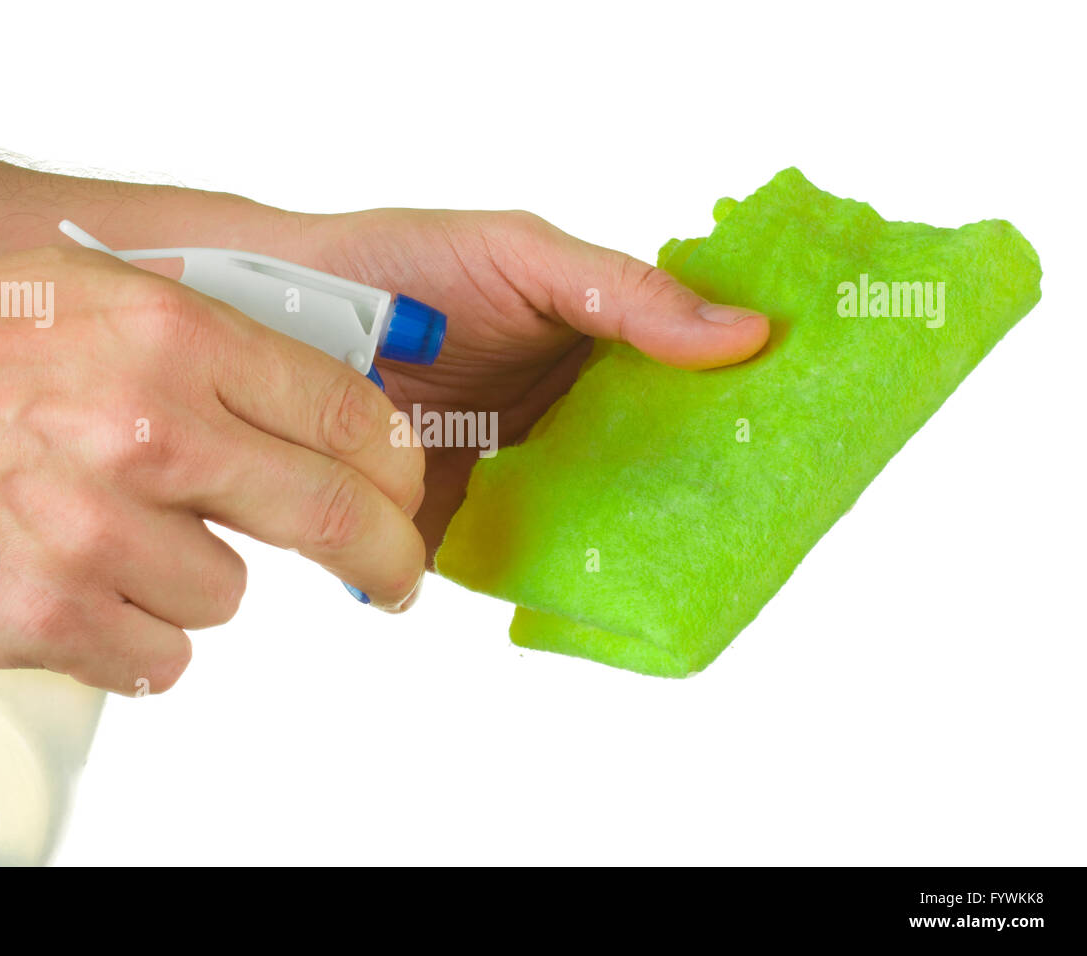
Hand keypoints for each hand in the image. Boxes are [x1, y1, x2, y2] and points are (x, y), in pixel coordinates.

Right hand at [0, 247, 425, 692]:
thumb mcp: (109, 296)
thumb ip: (219, 348)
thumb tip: (325, 405)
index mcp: (177, 339)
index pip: (349, 414)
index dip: (396, 467)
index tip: (402, 495)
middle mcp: (150, 431)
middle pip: (331, 516)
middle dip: (383, 558)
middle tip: (392, 578)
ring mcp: (99, 531)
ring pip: (230, 596)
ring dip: (195, 581)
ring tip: (116, 536)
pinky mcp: (50, 615)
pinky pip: (161, 657)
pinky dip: (138, 635)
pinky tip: (84, 584)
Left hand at [295, 209, 770, 551]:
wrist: (286, 309)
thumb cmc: (405, 263)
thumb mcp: (523, 255)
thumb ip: (623, 292)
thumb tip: (744, 331)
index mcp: (592, 356)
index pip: (686, 393)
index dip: (740, 417)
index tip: (800, 441)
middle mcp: (562, 425)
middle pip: (651, 473)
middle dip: (699, 499)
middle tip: (763, 522)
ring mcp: (514, 481)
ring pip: (595, 529)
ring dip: (636, 548)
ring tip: (695, 568)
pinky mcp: (458, 530)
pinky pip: (518, 566)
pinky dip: (553, 582)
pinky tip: (594, 593)